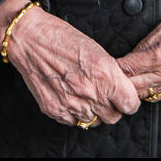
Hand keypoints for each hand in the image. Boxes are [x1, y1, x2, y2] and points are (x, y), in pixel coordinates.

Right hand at [0, 0, 141, 127]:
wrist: (32, 39)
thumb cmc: (63, 38)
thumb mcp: (98, 50)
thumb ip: (112, 73)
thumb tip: (122, 88)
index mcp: (105, 75)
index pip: (129, 104)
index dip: (129, 101)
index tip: (125, 98)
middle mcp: (90, 92)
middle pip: (113, 117)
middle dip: (112, 108)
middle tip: (106, 96)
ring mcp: (71, 103)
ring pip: (93, 122)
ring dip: (94, 112)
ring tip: (86, 95)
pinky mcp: (54, 109)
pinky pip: (73, 122)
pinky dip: (75, 114)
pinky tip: (72, 97)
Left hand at [117, 0, 160, 101]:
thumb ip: (147, 41)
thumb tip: (131, 55)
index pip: (130, 68)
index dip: (115, 67)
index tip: (106, 65)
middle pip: (135, 85)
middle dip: (120, 81)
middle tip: (108, 77)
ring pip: (147, 94)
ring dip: (133, 89)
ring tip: (123, 83)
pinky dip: (149, 92)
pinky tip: (143, 85)